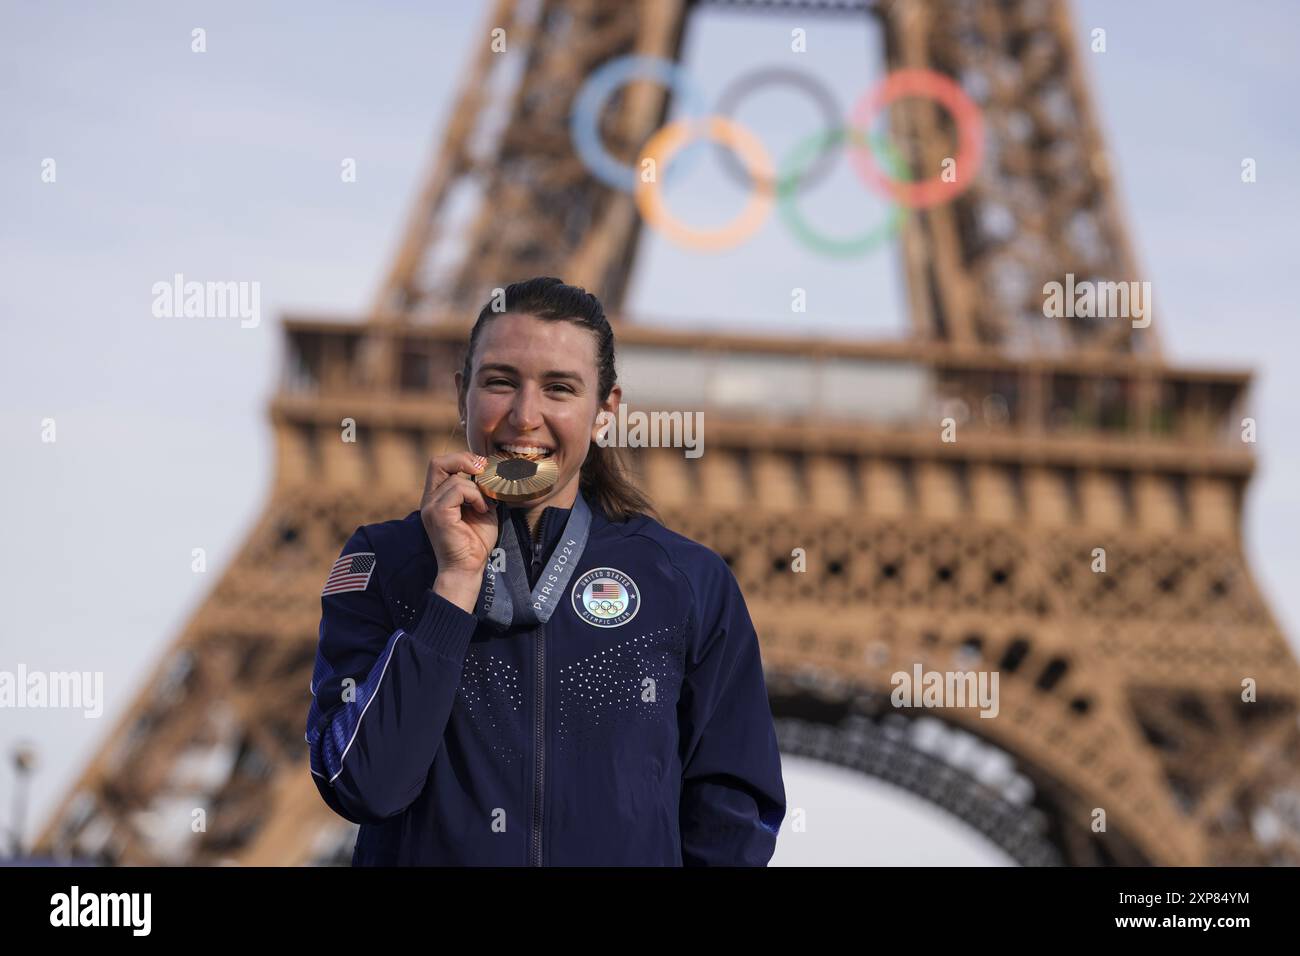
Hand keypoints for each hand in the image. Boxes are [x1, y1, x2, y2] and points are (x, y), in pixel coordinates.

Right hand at [420, 452, 497, 599]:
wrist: (468, 568)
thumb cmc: (475, 542)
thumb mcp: (481, 508)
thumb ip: (479, 490)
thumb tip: (491, 473)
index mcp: (437, 497)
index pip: (440, 465)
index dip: (461, 459)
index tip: (482, 468)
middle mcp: (429, 500)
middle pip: (437, 462)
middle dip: (463, 460)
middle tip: (483, 470)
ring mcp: (431, 506)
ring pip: (455, 479)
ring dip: (477, 489)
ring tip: (484, 506)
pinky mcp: (437, 514)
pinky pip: (458, 490)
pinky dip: (475, 496)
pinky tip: (481, 510)